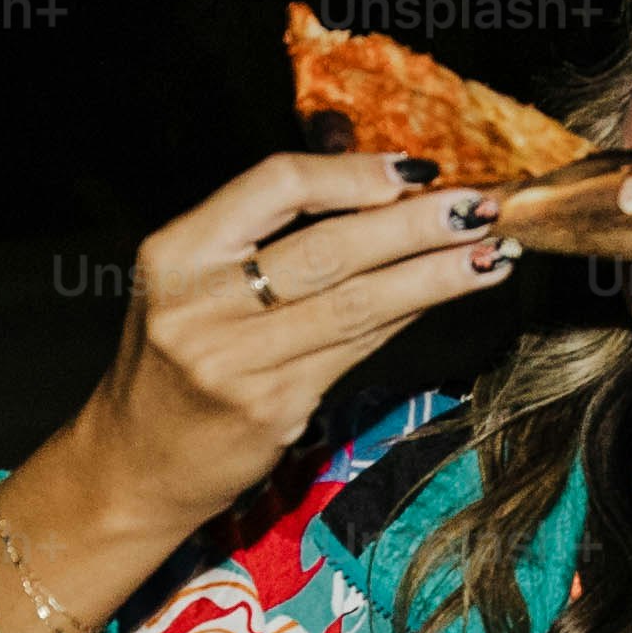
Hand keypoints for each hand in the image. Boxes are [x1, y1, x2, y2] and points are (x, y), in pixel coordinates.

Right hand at [0, 151, 517, 632]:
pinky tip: (451, 295)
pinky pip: (358, 350)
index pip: (276, 185)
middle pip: (328, 248)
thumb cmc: (179, 357)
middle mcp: (200, 305)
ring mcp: (237, 364)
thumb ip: (270, 228)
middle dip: (415, 225)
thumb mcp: (196, 278)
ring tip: (494, 254)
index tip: (414, 170)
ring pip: (356, 305)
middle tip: (479, 206)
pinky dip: (410, 317)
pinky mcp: (274, 411)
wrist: (137, 462)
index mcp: (177, 253)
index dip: (353, 172)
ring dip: (434, 276)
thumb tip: (379, 179)